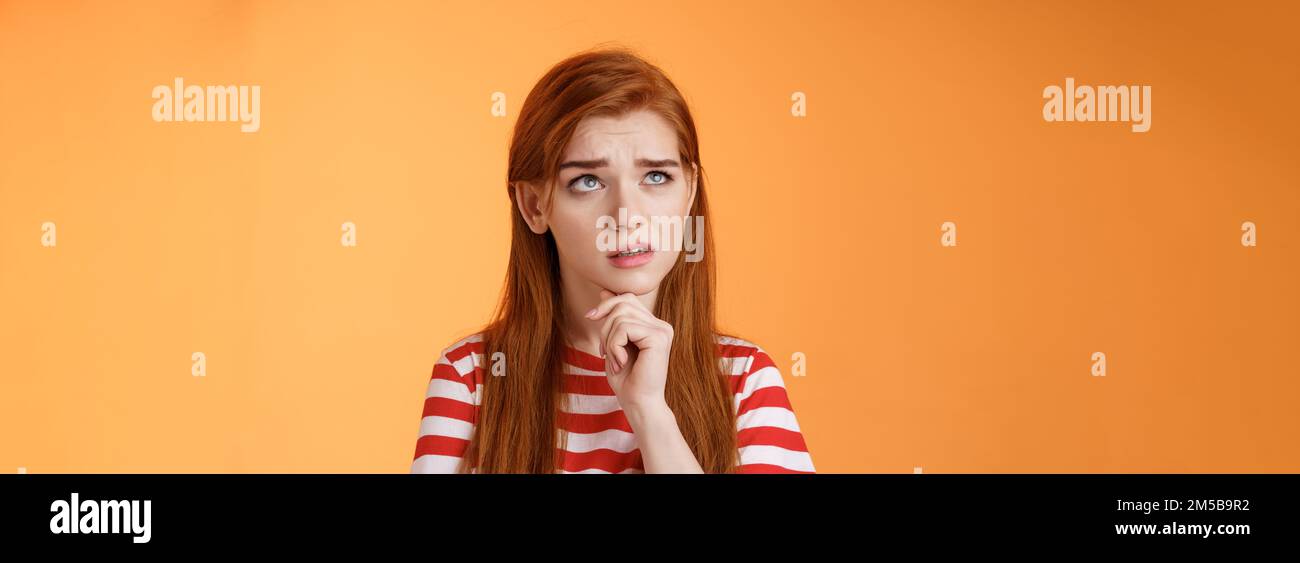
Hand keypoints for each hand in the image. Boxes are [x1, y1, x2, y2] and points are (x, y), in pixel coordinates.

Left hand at [584, 289, 673, 410]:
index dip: (606, 304)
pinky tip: (620, 362)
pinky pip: (624, 328)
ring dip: (609, 340)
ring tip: (614, 360)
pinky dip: (614, 346)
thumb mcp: (614, 344)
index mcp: (653, 325)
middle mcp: (661, 325)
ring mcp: (662, 330)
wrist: (638, 404)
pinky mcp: (658, 337)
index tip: (590, 317)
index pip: (627, 299)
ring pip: (621, 316)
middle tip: (604, 351)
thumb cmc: (626, 380)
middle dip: (604, 325)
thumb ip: (613, 319)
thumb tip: (605, 291)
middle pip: (623, 303)